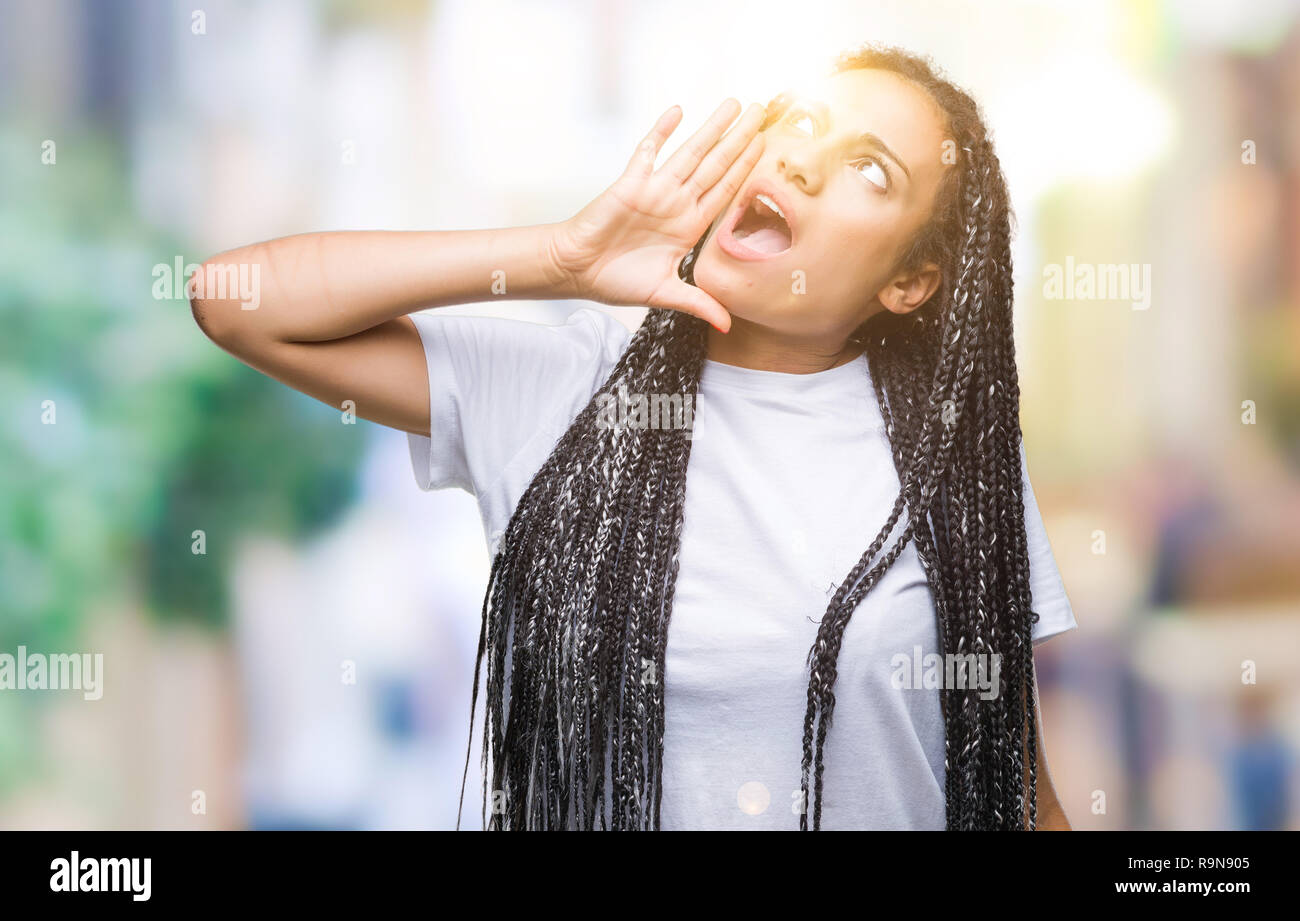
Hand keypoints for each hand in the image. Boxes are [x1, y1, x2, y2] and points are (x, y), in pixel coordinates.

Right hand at [548, 99, 764, 331]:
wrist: (576, 270)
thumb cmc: (616, 280)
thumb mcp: (665, 295)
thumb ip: (699, 303)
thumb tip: (728, 326)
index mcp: (689, 226)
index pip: (726, 190)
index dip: (747, 168)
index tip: (766, 147)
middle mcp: (677, 203)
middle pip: (716, 164)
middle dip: (739, 138)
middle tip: (762, 110)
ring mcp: (655, 190)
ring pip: (690, 153)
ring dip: (712, 129)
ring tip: (734, 103)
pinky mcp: (630, 184)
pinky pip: (648, 152)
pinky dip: (661, 132)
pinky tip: (677, 111)